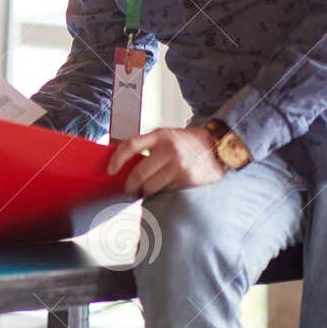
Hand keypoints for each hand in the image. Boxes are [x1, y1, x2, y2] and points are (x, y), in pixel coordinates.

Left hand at [108, 127, 224, 195]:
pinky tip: (164, 186)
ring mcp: (179, 165)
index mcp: (160, 135)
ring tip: (144, 190)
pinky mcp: (187, 179)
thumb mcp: (165, 136)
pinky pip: (165, 190)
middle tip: (128, 190)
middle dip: (130, 186)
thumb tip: (119, 160)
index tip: (110, 170)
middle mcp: (169, 149)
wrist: (216, 147)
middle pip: (138, 174)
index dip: (117, 159)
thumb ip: (145, 145)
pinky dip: (161, 191)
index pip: (131, 145)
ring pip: (150, 186)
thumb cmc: (185, 142)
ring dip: (144, 191)